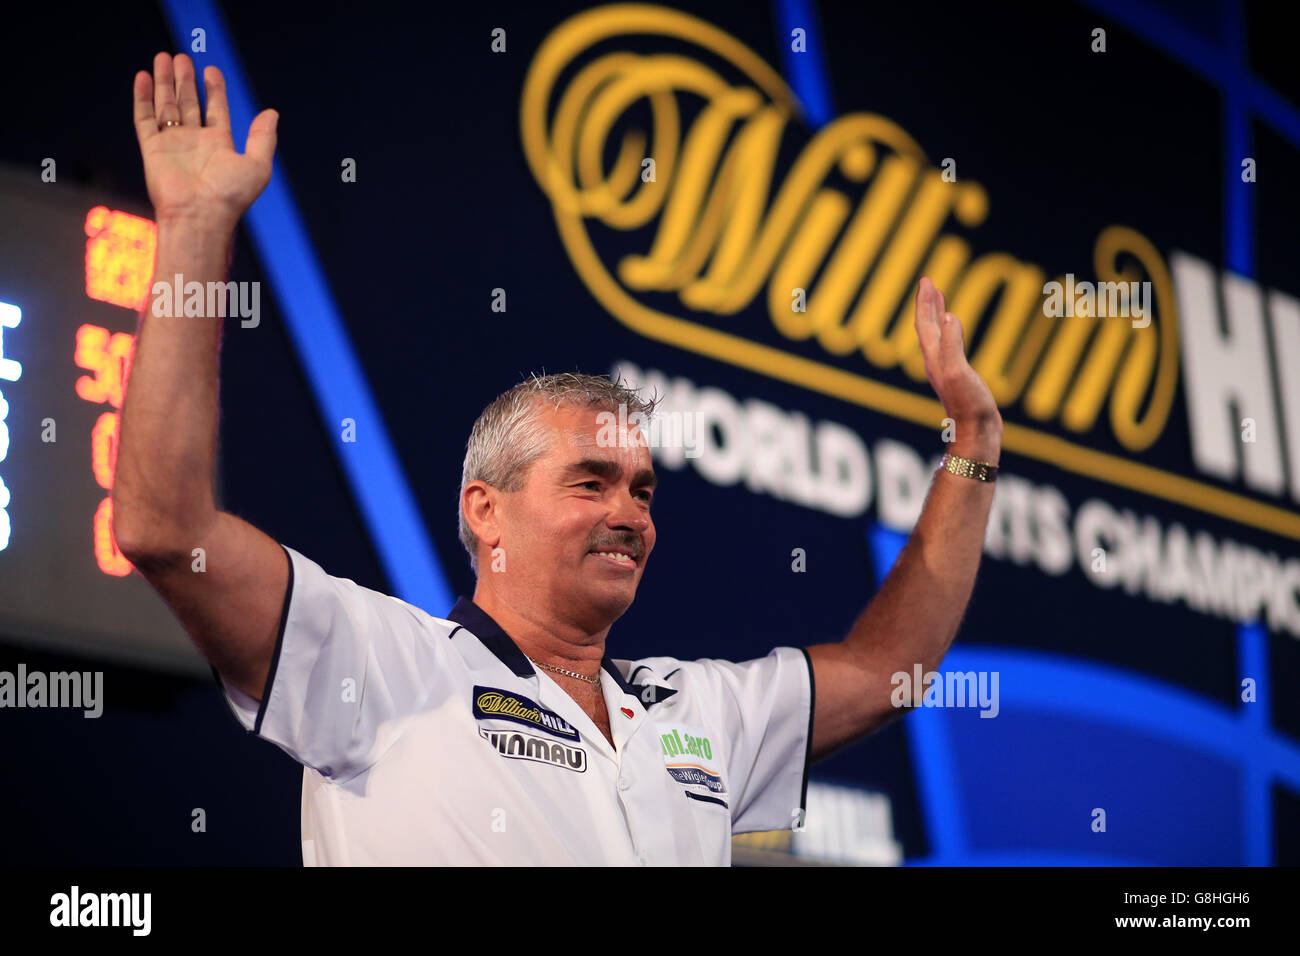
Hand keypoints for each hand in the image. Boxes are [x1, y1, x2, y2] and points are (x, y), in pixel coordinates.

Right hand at [133, 53, 277, 226]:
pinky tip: (144, 77)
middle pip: (188, 103)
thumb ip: (263, 137)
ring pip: (166, 105)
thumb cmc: (231, 196)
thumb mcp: (258, 165)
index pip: (216, 109)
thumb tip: (272, 112)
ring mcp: (172, 144)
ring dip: (165, 82)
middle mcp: (195, 143)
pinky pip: (145, 118)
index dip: (214, 89)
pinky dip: (143, 97)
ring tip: (164, 57)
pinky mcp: (152, 149)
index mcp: (220, 145)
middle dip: (185, 80)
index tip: (211, 70)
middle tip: (182, 57)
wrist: (200, 216)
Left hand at [913, 276, 1002, 460]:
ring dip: (937, 317)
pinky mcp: (958, 378)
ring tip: (940, 302)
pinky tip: (955, 333)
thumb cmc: (969, 405)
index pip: (925, 324)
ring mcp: (947, 371)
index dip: (925, 301)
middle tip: (930, 284)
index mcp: (934, 358)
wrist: (977, 433)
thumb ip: (952, 344)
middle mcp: (936, 363)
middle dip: (928, 305)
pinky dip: (950, 333)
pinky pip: (950, 348)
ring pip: (937, 337)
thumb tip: (947, 316)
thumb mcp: (959, 372)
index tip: (926, 280)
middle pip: (927, 327)